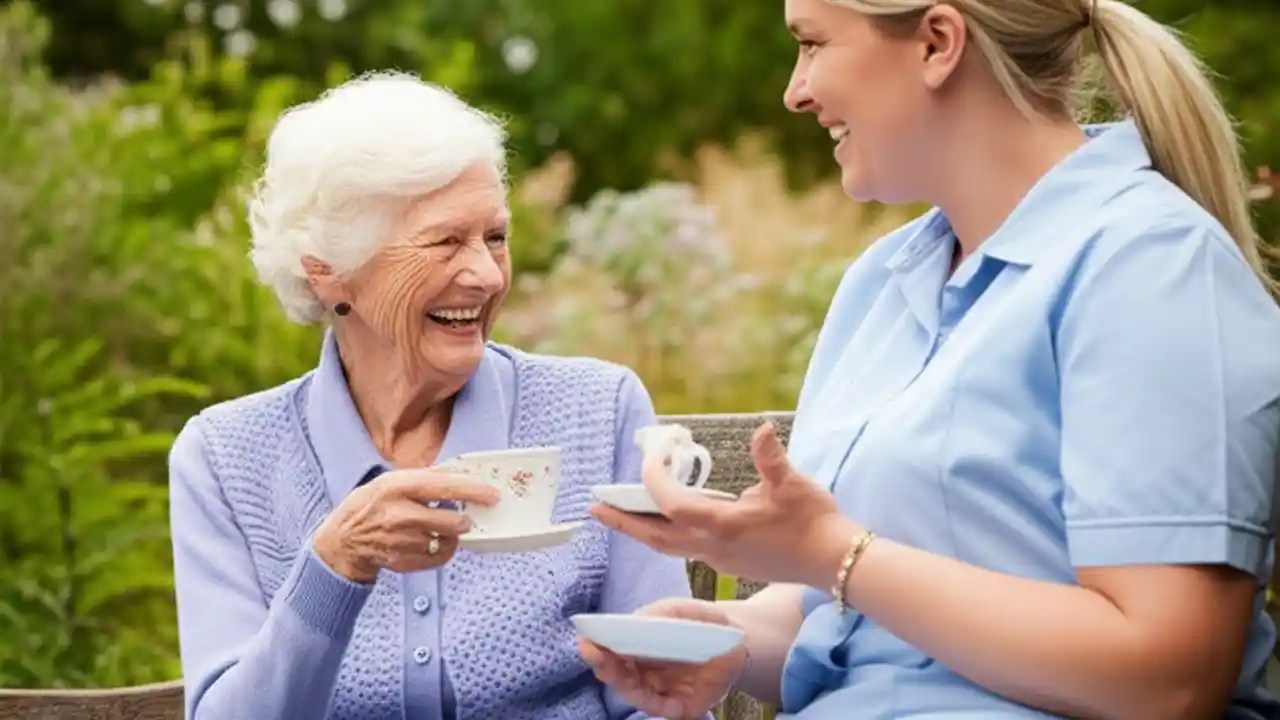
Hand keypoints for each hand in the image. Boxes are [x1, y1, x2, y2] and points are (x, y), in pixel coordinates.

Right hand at [313, 468, 498, 581]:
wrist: (343, 540)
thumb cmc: (372, 504)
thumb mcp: (392, 481)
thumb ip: (425, 479)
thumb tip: (464, 474)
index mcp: (396, 486)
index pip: (443, 487)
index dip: (471, 491)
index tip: (492, 494)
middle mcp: (398, 514)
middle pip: (450, 521)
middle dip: (464, 520)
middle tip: (466, 518)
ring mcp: (400, 541)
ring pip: (446, 541)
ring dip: (451, 535)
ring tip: (441, 529)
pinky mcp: (402, 561)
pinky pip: (438, 558)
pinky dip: (442, 550)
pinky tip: (431, 542)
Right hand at [579, 599, 746, 719]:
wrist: (736, 642)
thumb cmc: (702, 622)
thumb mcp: (683, 611)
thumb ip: (661, 614)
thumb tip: (636, 620)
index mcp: (636, 646)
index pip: (609, 649)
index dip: (596, 647)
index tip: (587, 642)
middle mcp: (642, 671)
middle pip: (618, 675)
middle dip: (607, 669)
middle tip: (598, 659)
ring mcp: (659, 690)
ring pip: (637, 695)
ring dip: (632, 691)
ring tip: (636, 687)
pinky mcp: (680, 706)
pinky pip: (667, 711)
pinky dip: (666, 710)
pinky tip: (674, 707)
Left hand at [591, 422, 854, 585]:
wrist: (834, 563)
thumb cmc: (814, 522)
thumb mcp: (793, 485)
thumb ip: (770, 458)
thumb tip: (761, 429)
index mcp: (724, 526)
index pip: (672, 503)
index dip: (654, 479)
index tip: (653, 454)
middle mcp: (714, 547)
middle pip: (654, 537)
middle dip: (622, 522)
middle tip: (594, 507)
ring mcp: (720, 558)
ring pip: (667, 546)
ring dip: (640, 529)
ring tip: (617, 514)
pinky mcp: (729, 562)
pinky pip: (684, 548)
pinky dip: (665, 533)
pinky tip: (665, 518)